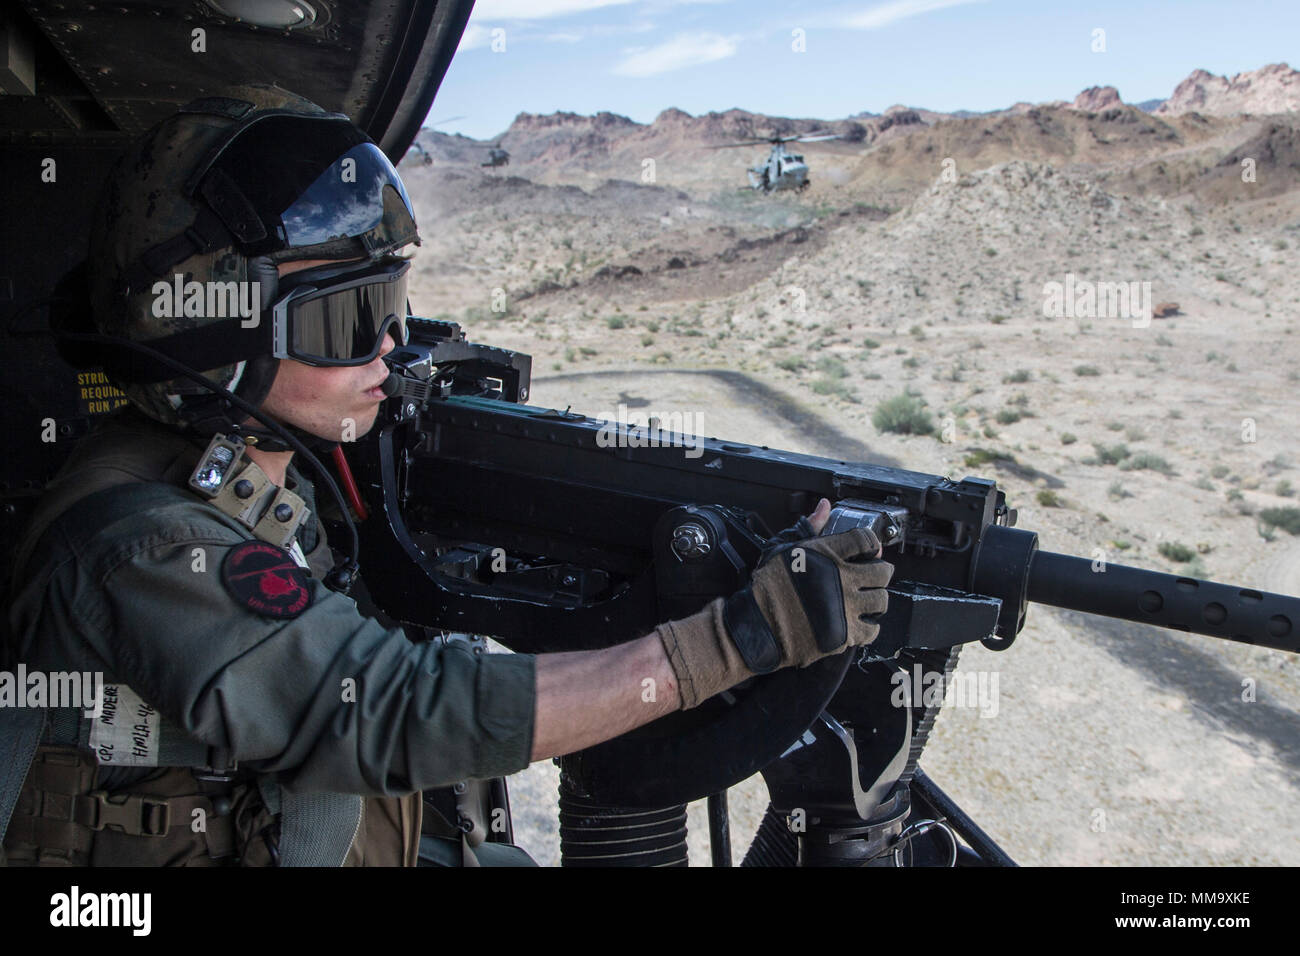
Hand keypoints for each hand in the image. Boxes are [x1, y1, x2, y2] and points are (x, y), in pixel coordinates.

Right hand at [654, 502, 892, 708]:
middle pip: (882, 571)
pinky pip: (873, 629)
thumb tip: (825, 505)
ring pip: (881, 600)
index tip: (868, 551)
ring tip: (865, 600)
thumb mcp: (785, 547)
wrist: (757, 624)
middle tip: (871, 577)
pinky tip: (859, 621)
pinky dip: (869, 626)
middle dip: (880, 572)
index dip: (870, 544)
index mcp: (827, 553)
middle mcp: (841, 578)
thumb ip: (810, 526)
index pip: (866, 540)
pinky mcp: (845, 634)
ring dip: (876, 599)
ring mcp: (845, 607)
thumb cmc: (768, 586)